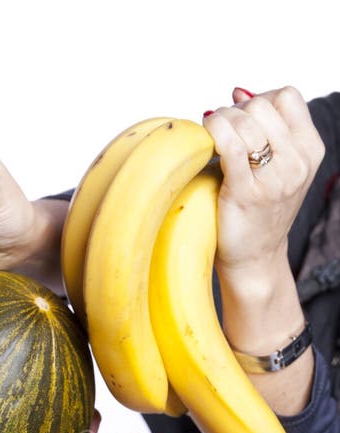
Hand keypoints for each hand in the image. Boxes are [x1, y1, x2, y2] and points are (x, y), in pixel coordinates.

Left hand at [204, 86, 323, 283]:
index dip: (259, 100)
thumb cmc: (259, 210)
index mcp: (310, 151)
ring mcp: (275, 179)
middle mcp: (297, 164)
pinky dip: (213, 135)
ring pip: (244, 121)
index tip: (244, 121)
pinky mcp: (247, 193)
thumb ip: (267, 129)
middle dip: (235, 113)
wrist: (254, 259)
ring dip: (220, 124)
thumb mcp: (279, 167)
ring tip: (213, 143)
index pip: (286, 97)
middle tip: (223, 135)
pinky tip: (205, 144)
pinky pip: (229, 145)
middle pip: (262, 106)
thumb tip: (238, 91)